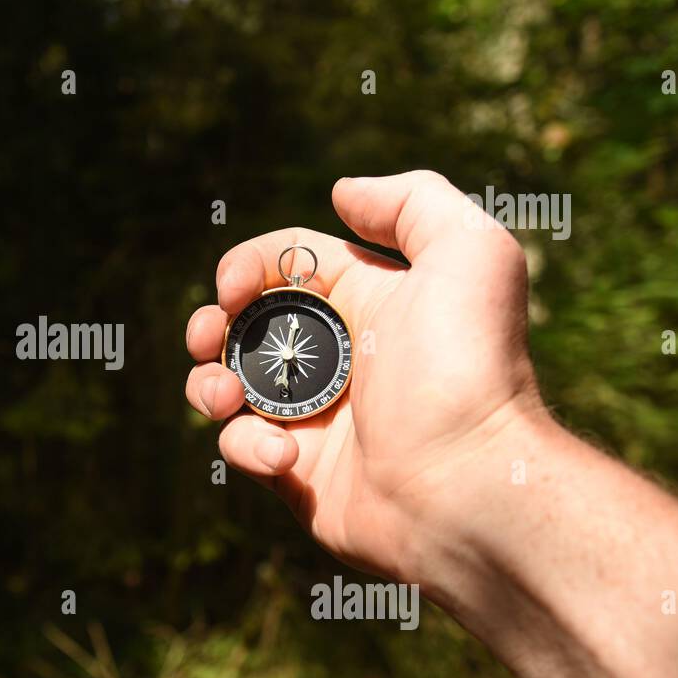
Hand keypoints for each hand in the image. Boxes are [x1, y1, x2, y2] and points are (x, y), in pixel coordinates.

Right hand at [184, 170, 545, 583]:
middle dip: (210, 324)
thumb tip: (342, 193)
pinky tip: (282, 455)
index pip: (284, 264)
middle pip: (244, 324)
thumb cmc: (468, 367)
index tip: (233, 288)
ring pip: (227, 386)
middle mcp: (338, 356)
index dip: (247, 265)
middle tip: (208, 339)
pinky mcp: (298, 473)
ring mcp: (315, 416)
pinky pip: (243, 448)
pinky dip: (245, 446)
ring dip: (207, 384)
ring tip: (226, 398)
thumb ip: (413, 202)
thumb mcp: (470, 253)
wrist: (470, 484)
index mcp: (368, 301)